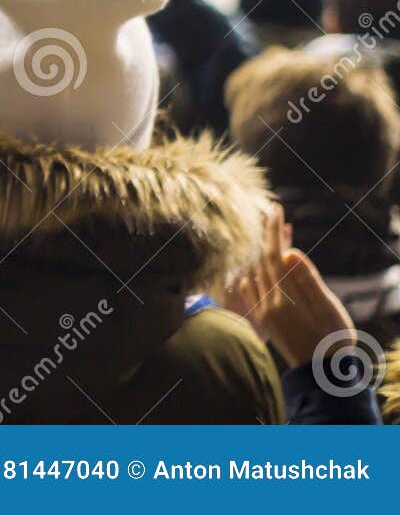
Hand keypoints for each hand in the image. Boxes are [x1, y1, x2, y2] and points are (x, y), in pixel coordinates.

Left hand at [224, 204, 357, 368]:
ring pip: (257, 272)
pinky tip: (257, 265)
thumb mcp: (327, 308)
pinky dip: (255, 271)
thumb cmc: (333, 342)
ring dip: (261, 251)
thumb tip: (288, 251)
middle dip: (265, 235)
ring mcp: (265, 312)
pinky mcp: (266, 321)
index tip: (274, 209)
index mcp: (284, 296)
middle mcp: (268, 302)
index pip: (273, 254)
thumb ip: (307, 279)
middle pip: (261, 260)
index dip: (272, 230)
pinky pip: (253, 289)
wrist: (323, 377)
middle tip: (270, 212)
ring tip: (269, 232)